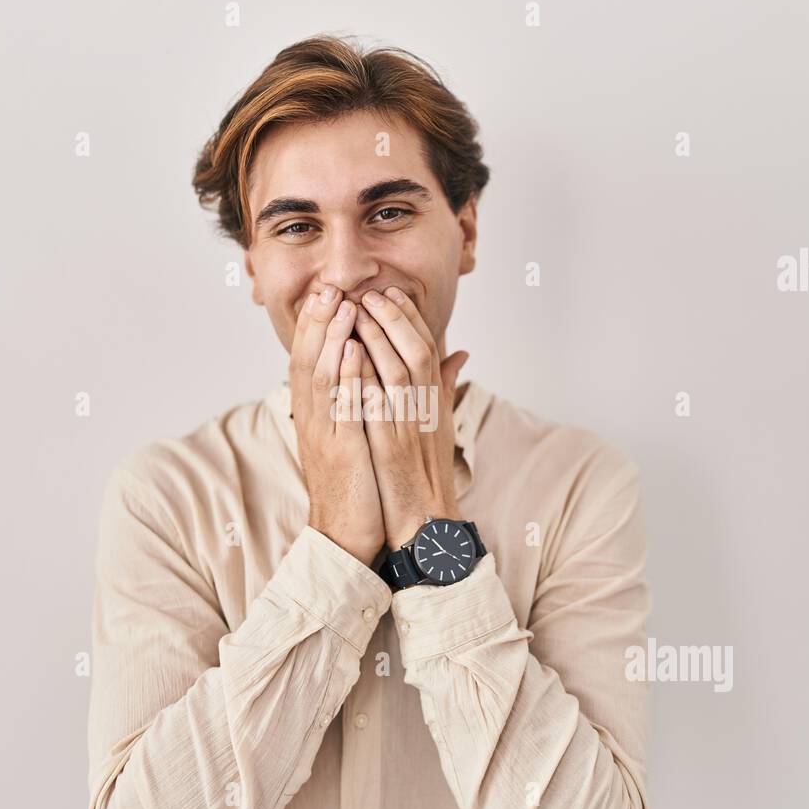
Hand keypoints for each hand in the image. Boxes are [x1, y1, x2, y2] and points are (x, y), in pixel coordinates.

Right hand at [288, 287, 386, 566]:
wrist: (346, 532)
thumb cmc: (354, 483)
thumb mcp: (353, 436)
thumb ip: (358, 401)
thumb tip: (367, 372)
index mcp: (315, 414)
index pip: (309, 360)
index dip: (315, 325)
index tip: (325, 292)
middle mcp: (313, 419)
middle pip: (307, 360)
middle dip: (317, 322)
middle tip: (326, 287)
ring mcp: (325, 433)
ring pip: (321, 377)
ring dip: (330, 339)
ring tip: (341, 306)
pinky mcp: (342, 449)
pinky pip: (341, 406)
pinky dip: (346, 375)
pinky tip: (352, 350)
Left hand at [352, 287, 469, 550]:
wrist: (425, 518)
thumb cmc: (427, 470)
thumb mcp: (441, 422)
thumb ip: (445, 384)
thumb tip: (460, 352)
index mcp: (435, 400)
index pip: (426, 347)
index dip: (410, 317)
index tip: (393, 291)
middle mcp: (425, 409)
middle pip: (415, 351)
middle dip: (394, 318)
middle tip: (372, 292)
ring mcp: (408, 427)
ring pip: (397, 372)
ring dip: (377, 340)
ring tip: (358, 313)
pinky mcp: (389, 448)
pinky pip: (377, 407)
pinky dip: (364, 379)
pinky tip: (348, 358)